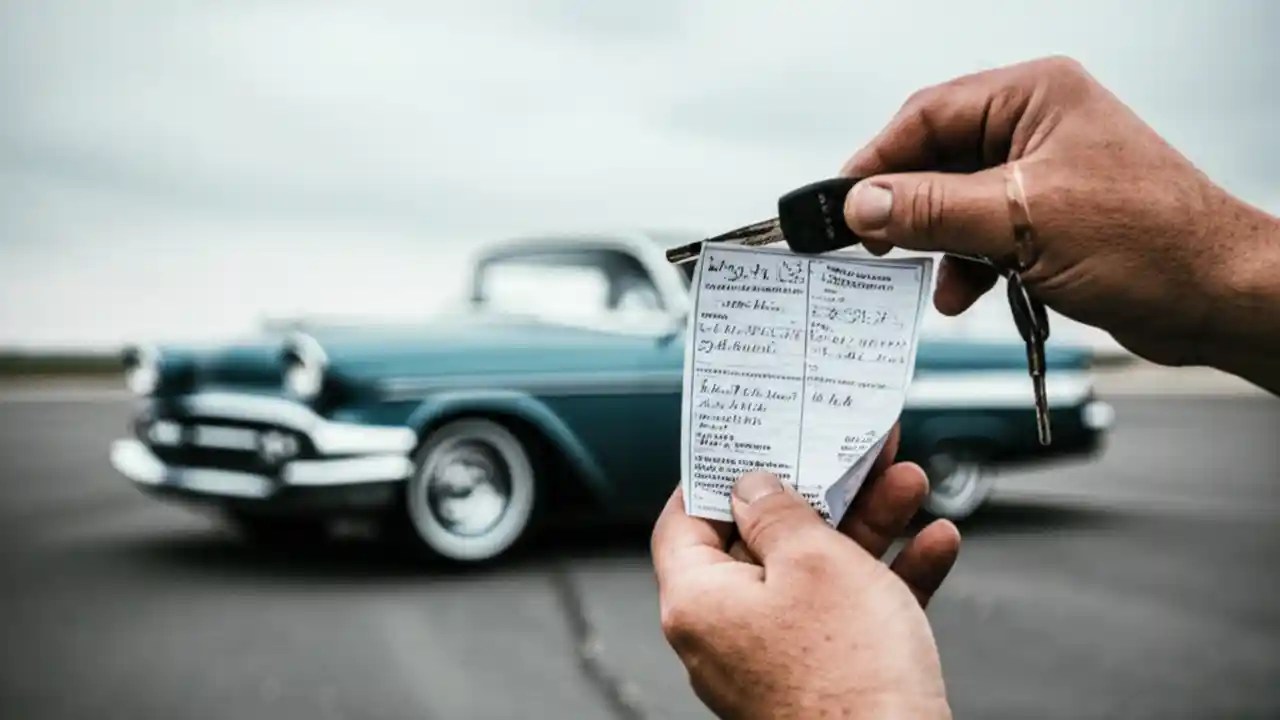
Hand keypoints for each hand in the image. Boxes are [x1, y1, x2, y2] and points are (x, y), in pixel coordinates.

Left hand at [652, 428, 959, 719]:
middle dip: (821, 493)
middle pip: (766, 541)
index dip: (717, 476)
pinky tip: (933, 544)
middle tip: (850, 453)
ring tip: (906, 482)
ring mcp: (777, 659)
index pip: (686, 521)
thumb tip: (752, 488)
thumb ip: (780, 513)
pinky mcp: (826, 679)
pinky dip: (889, 577)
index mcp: (700, 602)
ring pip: (818, 573)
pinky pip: (851, 615)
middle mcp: (728, 634)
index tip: (751, 443)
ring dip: (868, 524)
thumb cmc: (848, 679)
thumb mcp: (815, 562)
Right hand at [840, 56, 1279, 389]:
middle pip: (936, 158)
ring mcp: (1043, 171)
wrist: (1217, 296)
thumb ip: (931, 211)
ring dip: (935, 241)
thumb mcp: (1021, 223)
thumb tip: (861, 204)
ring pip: (954, 199)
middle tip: (869, 242)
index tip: (839, 203)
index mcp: (1034, 97)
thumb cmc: (1150, 242)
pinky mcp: (1049, 216)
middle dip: (905, 207)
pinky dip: (965, 263)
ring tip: (927, 275)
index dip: (876, 159)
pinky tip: (963, 292)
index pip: (927, 115)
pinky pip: (982, 231)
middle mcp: (1036, 125)